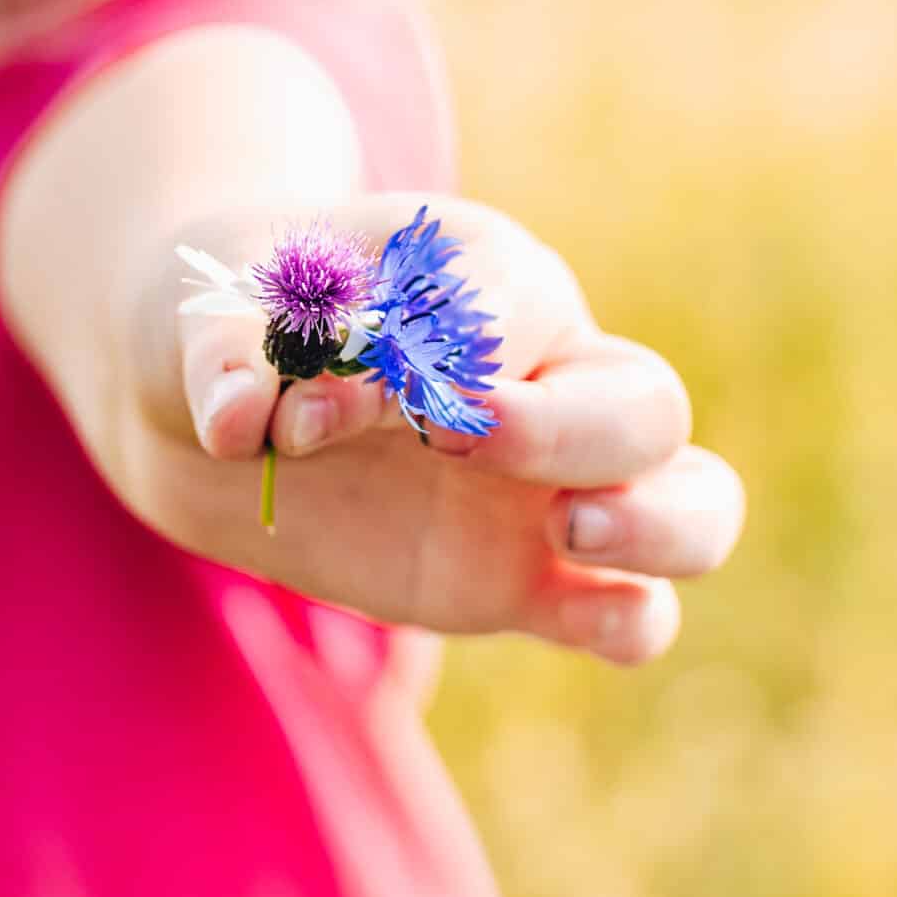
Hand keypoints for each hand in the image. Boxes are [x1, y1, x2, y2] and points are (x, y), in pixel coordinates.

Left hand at [176, 201, 744, 665]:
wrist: (211, 394)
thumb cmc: (228, 320)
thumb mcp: (203, 311)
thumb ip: (226, 357)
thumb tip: (245, 423)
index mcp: (480, 277)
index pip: (513, 307)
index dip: (438, 355)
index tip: (331, 385)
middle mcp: (544, 375)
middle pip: (643, 403)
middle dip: (566, 430)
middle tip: (451, 443)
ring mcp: (547, 486)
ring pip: (692, 501)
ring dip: (658, 523)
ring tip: (570, 531)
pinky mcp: (523, 579)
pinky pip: (628, 610)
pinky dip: (631, 620)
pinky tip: (585, 618)